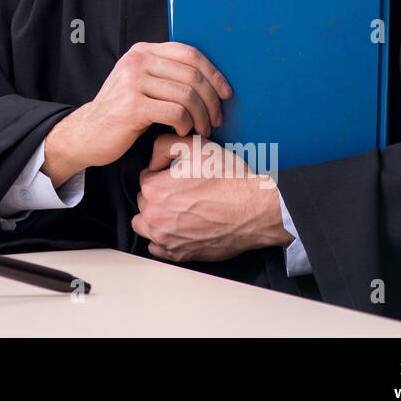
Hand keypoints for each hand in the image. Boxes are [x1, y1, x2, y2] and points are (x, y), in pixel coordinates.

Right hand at [42, 42, 230, 186]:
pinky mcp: (133, 106)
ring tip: (202, 128)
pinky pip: (175, 112)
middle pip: (192, 75)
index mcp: (142, 51)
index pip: (190, 54)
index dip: (214, 73)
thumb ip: (165, 73)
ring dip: (201, 116)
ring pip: (187, 95)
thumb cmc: (120, 111)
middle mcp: (137, 61)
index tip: (226, 93)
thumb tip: (209, 78)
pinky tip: (182, 131)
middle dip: (211, 100)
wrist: (87, 133)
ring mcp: (133, 82)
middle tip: (216, 118)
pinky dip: (185, 124)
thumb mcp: (139, 82)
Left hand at [131, 132, 290, 262]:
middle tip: (182, 192)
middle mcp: (155, 216)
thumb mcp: (196, 146)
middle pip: (144, 202)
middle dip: (158, 196)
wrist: (256, 209)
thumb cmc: (229, 180)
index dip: (161, 174)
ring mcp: (166, 238)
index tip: (177, 177)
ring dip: (155, 218)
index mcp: (154, 189)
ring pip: (145, 225)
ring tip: (177, 211)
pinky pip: (156, 247)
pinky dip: (164, 239)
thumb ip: (164, 145)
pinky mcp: (178, 255)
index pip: (145, 178)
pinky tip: (181, 229)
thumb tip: (153, 160)